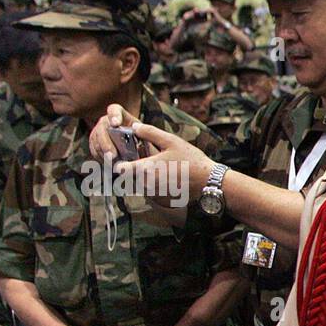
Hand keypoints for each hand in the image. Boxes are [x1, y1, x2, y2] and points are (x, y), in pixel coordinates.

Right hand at [88, 103, 150, 159]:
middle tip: (112, 155)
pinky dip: (101, 158)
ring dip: (103, 153)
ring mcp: (99, 131)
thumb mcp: (147, 138)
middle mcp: (107, 121)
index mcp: (121, 116)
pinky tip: (109, 165)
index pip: (114, 110)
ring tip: (113, 163)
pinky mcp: (94, 143)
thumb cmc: (144, 142)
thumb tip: (138, 144)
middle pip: (102, 127)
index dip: (114, 115)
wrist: (137, 152)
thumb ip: (143, 138)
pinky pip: (94, 150)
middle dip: (106, 142)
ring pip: (96, 140)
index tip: (116, 123)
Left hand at [92, 105, 214, 210]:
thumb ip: (150, 133)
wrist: (208, 182)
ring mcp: (153, 193)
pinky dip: (148, 186)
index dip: (117, 162)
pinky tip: (159, 178)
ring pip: (136, 186)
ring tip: (146, 169)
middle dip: (126, 171)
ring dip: (136, 179)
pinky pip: (147, 192)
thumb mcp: (171, 141)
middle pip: (126, 179)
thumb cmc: (191, 160)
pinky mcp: (160, 199)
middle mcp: (146, 183)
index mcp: (146, 168)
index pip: (120, 168)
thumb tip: (135, 126)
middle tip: (132, 161)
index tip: (118, 157)